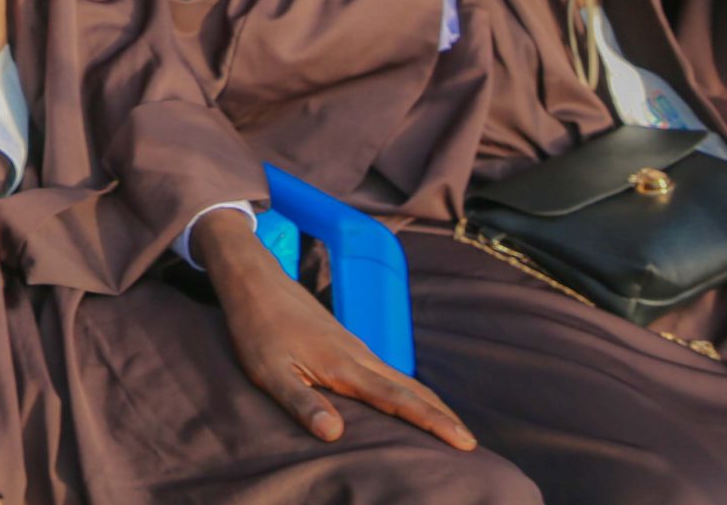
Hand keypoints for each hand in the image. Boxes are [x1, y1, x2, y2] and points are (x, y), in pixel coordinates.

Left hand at [198, 211, 477, 450]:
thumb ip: (301, 402)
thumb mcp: (269, 372)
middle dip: (443, 416)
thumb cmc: (258, 330)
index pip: (399, 400)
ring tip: (449, 427)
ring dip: (428, 403)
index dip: (433, 422)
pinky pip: (387, 372)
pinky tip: (406, 400)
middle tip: (471, 444)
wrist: (255, 283)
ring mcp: (355, 348)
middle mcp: (359, 356)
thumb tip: (334, 434)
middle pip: (412, 389)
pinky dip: (407, 390)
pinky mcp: (347, 344)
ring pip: (402, 379)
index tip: (465, 442)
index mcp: (345, 366)